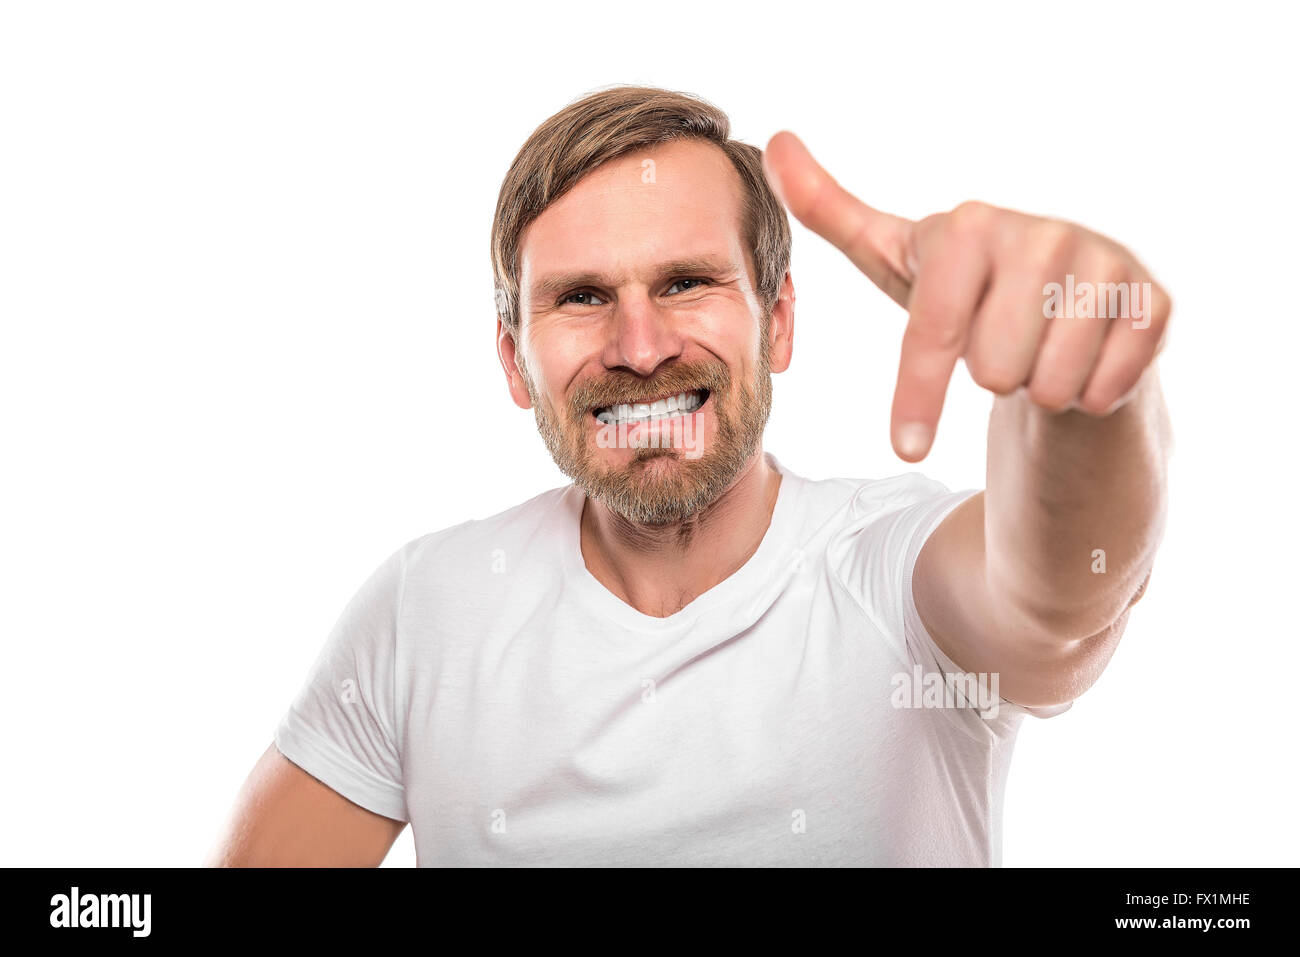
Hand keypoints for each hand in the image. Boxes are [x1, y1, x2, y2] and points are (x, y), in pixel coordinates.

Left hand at [761, 131, 1170, 461]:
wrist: (1064, 308)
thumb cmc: (966, 289)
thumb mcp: (895, 257)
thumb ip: (831, 210)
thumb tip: (774, 144)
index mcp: (970, 226)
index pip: (931, 331)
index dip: (917, 396)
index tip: (907, 446)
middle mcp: (1043, 233)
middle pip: (993, 370)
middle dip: (990, 375)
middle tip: (1001, 342)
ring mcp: (1107, 263)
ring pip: (1049, 386)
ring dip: (1038, 386)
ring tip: (1041, 349)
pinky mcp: (1154, 302)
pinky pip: (1102, 392)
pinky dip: (1086, 395)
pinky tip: (1083, 359)